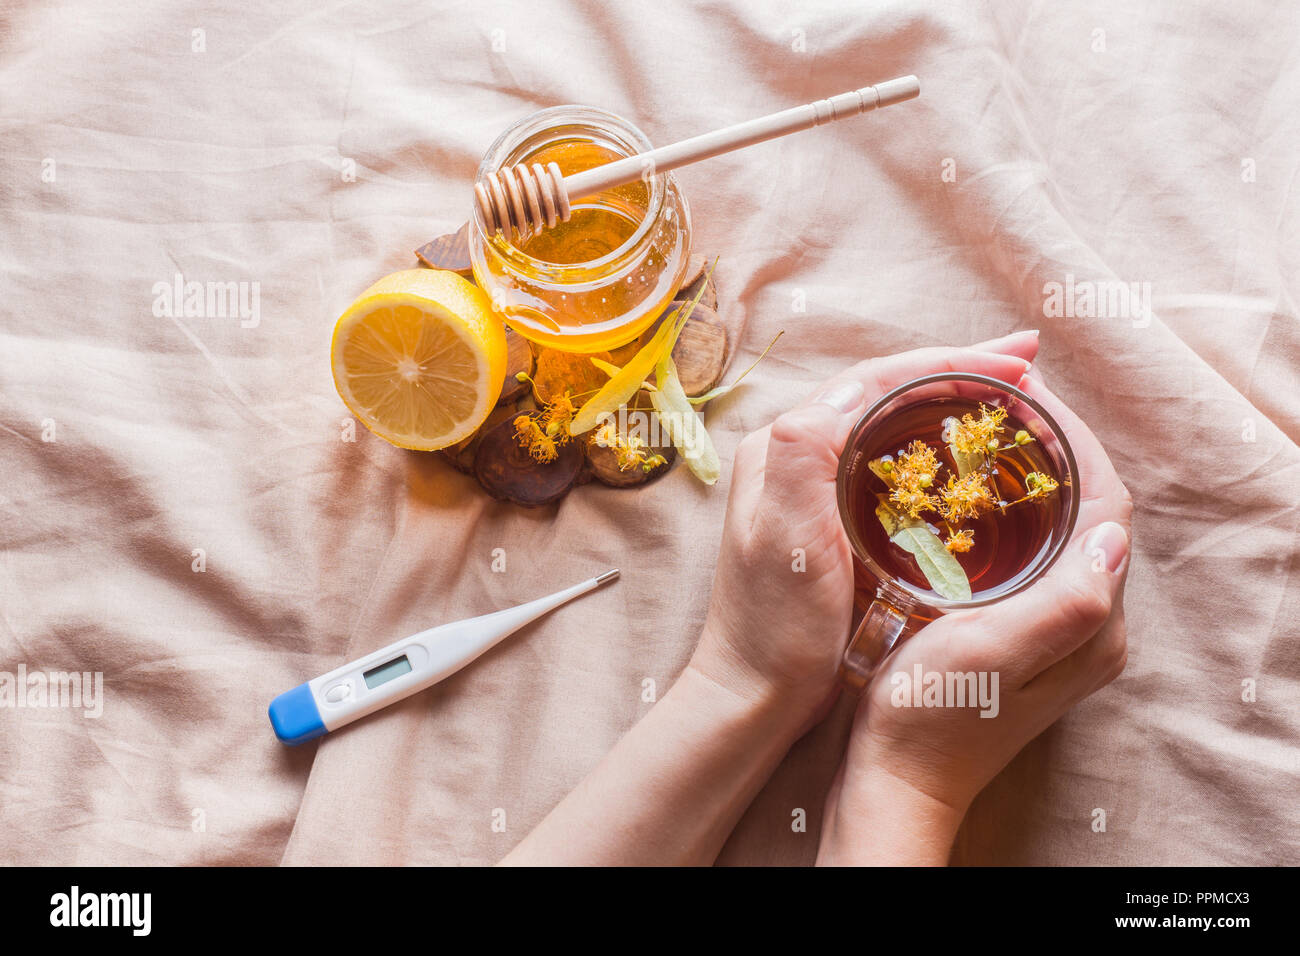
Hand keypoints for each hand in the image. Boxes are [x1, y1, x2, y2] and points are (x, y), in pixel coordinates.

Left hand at [689, 332, 1040, 735]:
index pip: (877, 379)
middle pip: (889, 393)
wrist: (756, 693)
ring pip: (895, 426)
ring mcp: (813, 488)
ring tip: (1014, 404)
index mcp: (783, 445)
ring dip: (953, 407)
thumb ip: (803, 454)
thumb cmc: (772, 625)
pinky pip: (895, 467)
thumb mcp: (784, 537)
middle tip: (1029, 368)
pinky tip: (975, 466)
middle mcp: (795, 455)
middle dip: (961, 373)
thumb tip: (847, 389)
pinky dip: (940, 454)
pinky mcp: (832, 521)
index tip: (1018, 360)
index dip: (951, 362)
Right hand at [818, 372, 1132, 864]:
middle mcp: (1084, 623)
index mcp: (1087, 622)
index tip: (1027, 392)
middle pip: (1090, 508)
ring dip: (1034, 472)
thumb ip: (1063, 603)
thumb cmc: (931, 719)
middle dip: (1056, 445)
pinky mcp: (1021, 633)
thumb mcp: (991, 656)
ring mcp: (1053, 629)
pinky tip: (966, 492)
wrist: (894, 781)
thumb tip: (1115, 534)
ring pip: (1061, 526)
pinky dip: (1010, 507)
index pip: (1106, 503)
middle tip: (1003, 398)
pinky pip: (1032, 550)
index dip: (1075, 440)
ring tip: (984, 429)